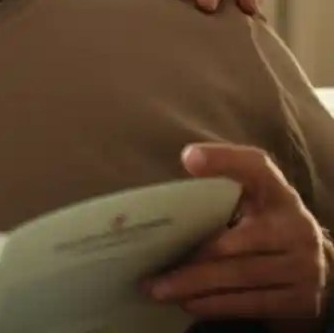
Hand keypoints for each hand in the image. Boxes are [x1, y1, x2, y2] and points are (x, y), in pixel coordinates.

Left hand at [145, 144, 328, 327]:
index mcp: (276, 193)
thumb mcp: (247, 202)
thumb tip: (157, 198)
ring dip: (195, 285)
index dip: (224, 160)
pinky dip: (217, 304)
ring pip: (240, 275)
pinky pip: (253, 302)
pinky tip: (189, 303)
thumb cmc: (261, 226)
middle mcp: (296, 227)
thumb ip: (214, 190)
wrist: (310, 266)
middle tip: (152, 272)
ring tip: (159, 290)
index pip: (255, 167)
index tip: (189, 158)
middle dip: (190, 259)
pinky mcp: (302, 298)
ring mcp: (303, 265)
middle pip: (234, 241)